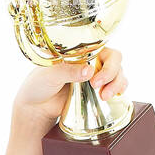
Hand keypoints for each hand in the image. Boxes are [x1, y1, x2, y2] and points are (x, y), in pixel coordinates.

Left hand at [11, 44, 128, 129]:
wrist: (35, 107)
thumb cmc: (39, 85)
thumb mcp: (50, 75)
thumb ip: (68, 71)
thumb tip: (89, 71)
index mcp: (81, 51)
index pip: (103, 48)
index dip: (105, 61)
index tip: (94, 78)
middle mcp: (92, 61)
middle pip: (115, 60)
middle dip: (112, 74)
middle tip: (98, 87)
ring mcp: (96, 76)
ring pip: (118, 74)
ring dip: (117, 84)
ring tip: (105, 96)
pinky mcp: (97, 92)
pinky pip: (115, 87)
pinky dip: (118, 90)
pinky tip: (113, 96)